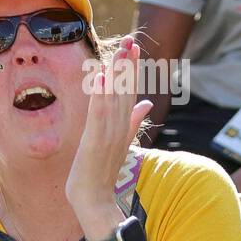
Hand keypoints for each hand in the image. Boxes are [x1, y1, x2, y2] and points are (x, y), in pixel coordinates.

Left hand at [66, 36, 152, 235]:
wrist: (94, 199)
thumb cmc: (102, 172)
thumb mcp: (120, 142)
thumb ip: (132, 121)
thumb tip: (146, 102)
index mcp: (123, 125)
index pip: (130, 92)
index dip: (132, 69)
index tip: (134, 48)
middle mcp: (119, 127)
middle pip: (125, 91)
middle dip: (127, 65)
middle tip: (130, 40)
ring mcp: (108, 134)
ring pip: (114, 99)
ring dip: (116, 75)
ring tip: (118, 52)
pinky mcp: (95, 142)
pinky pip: (98, 115)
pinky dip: (98, 97)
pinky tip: (98, 79)